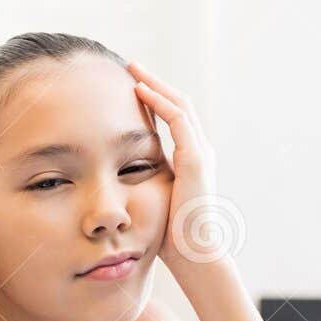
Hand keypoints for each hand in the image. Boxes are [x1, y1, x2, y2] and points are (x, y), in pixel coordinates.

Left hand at [127, 61, 238, 277]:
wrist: (192, 254)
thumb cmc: (170, 234)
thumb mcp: (154, 196)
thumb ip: (145, 177)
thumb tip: (120, 169)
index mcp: (193, 158)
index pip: (176, 117)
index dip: (156, 98)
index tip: (134, 85)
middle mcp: (201, 151)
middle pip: (180, 104)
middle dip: (156, 83)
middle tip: (132, 67)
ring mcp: (201, 154)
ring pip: (180, 105)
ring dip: (156, 85)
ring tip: (134, 70)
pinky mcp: (196, 161)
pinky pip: (178, 121)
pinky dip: (160, 103)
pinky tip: (140, 92)